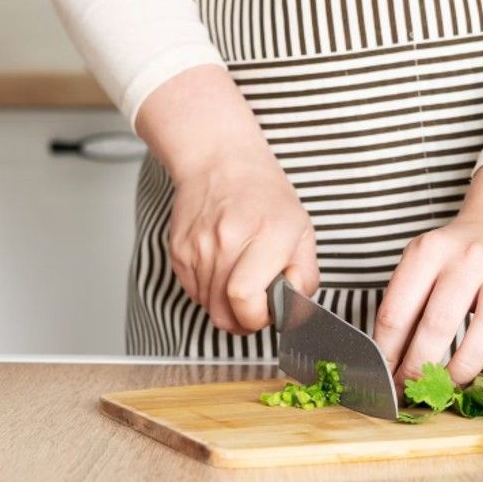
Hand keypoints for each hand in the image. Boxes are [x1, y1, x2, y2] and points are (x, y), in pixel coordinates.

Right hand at [136, 65, 318, 333]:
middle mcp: (227, 241)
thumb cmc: (264, 194)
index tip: (270, 309)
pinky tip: (224, 268)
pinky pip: (194, 293)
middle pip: (225, 314)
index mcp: (266, 234)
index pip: (245, 299)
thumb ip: (305, 274)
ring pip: (209, 308)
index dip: (258, 317)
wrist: (220, 161)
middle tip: (258, 303)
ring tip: (241, 277)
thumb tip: (294, 307)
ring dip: (228, 306)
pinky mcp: (178, 252)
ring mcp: (197, 247)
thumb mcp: (302, 230)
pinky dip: (211, 292)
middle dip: (245, 320)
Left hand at [374, 163, 482, 387]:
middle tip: (412, 392)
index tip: (385, 380)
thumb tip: (390, 368)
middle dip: (419, 367)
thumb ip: (405, 309)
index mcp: (429, 251)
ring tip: (449, 387)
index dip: (386, 355)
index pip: (397, 312)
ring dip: (463, 367)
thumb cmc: (455, 261)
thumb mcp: (422, 268)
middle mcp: (469, 257)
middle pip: (439, 322)